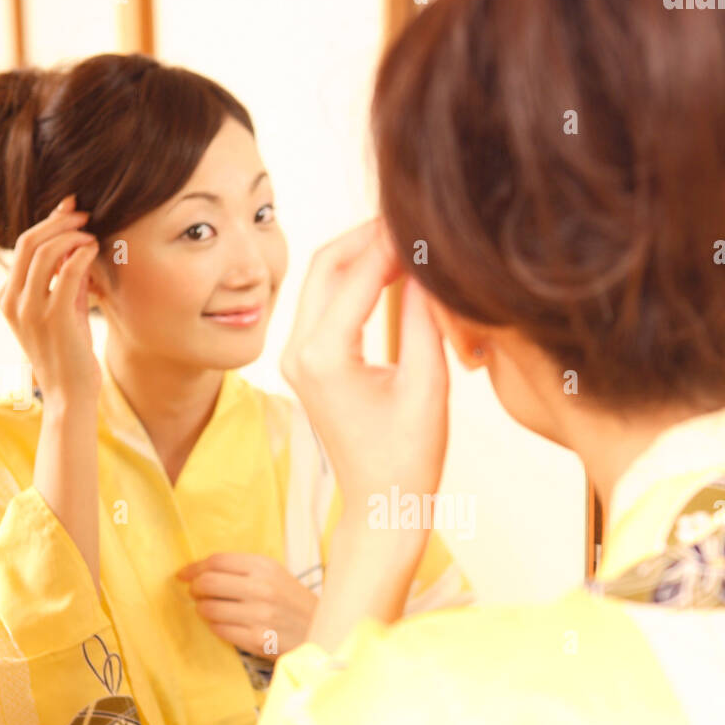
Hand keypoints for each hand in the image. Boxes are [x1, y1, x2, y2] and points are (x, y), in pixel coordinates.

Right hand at [0, 194, 101, 405]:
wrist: (70, 394)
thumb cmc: (70, 354)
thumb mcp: (63, 310)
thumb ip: (65, 279)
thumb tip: (76, 245)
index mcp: (7, 297)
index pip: (23, 246)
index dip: (48, 221)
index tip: (71, 209)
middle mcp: (12, 300)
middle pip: (28, 241)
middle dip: (58, 221)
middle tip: (84, 216)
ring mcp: (29, 309)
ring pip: (43, 252)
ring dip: (70, 235)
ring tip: (91, 235)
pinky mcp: (53, 317)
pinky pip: (65, 272)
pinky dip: (81, 254)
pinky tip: (94, 250)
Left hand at [176, 553, 317, 659]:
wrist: (320, 632)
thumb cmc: (292, 603)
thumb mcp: (275, 576)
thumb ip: (243, 570)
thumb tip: (201, 571)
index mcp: (265, 567)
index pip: (217, 561)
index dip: (194, 567)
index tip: (183, 574)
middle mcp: (262, 588)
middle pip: (208, 582)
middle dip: (194, 588)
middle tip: (195, 593)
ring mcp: (259, 615)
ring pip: (209, 608)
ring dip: (202, 609)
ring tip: (209, 610)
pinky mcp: (257, 638)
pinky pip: (219, 630)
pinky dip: (214, 626)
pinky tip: (222, 624)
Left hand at [280, 219, 449, 530]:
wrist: (381, 503)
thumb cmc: (409, 456)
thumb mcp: (428, 382)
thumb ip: (423, 316)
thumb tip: (426, 261)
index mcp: (323, 355)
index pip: (359, 273)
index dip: (394, 240)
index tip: (427, 221)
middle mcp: (297, 350)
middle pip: (327, 262)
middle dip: (369, 235)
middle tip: (414, 221)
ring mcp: (296, 355)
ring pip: (323, 277)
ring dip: (362, 254)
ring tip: (408, 241)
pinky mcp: (306, 361)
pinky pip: (326, 302)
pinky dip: (356, 279)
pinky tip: (394, 271)